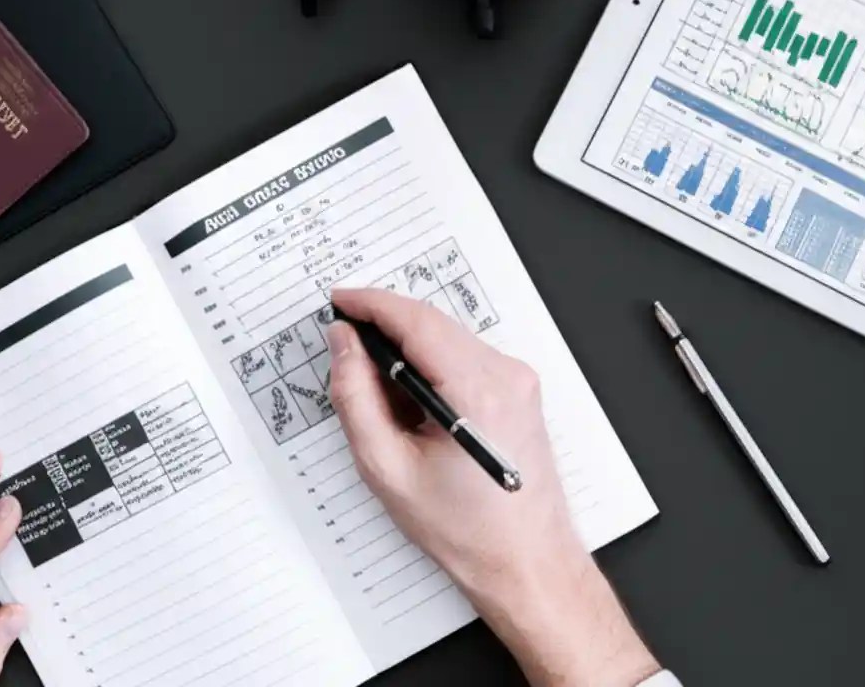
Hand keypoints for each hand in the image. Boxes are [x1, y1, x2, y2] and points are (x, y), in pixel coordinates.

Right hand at [328, 289, 658, 686]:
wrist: (526, 562)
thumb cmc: (464, 529)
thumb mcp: (387, 468)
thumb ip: (356, 397)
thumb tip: (343, 344)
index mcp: (477, 391)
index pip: (416, 320)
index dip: (370, 304)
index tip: (337, 302)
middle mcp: (506, 375)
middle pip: (432, 325)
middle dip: (384, 329)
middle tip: (344, 352)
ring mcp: (519, 381)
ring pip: (448, 340)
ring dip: (406, 352)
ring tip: (376, 394)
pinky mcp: (520, 391)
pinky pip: (465, 358)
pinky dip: (431, 368)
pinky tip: (410, 405)